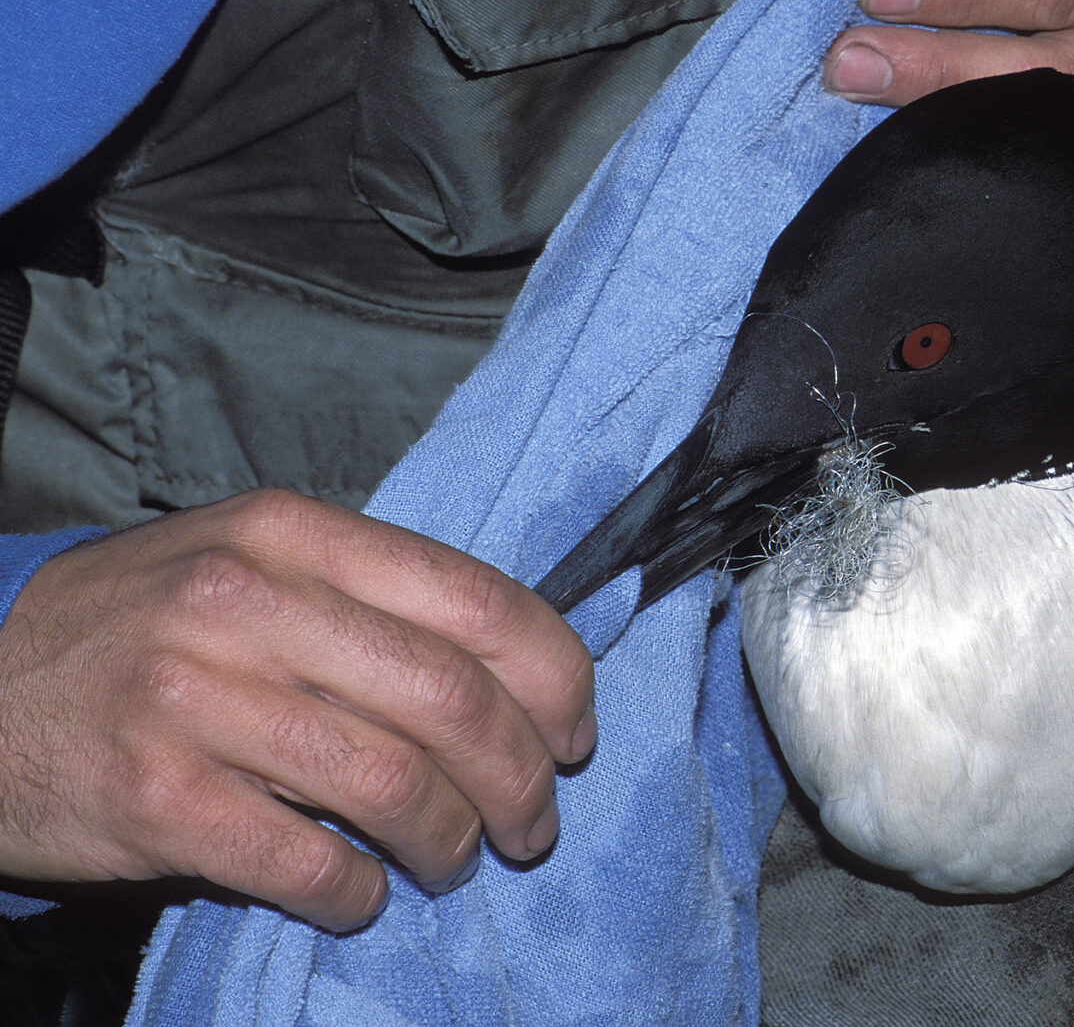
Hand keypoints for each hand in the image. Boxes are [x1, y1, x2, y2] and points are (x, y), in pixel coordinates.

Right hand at [0, 491, 595, 929]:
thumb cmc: (146, 625)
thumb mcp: (253, 562)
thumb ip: (372, 596)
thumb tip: (519, 666)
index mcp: (295, 534)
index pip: (477, 602)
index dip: (555, 678)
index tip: (574, 731)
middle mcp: (249, 603)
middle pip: (451, 700)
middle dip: (521, 775)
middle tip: (534, 821)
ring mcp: (196, 701)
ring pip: (394, 786)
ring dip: (452, 841)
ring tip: (454, 858)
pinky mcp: (156, 800)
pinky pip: (307, 863)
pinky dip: (356, 893)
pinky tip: (359, 892)